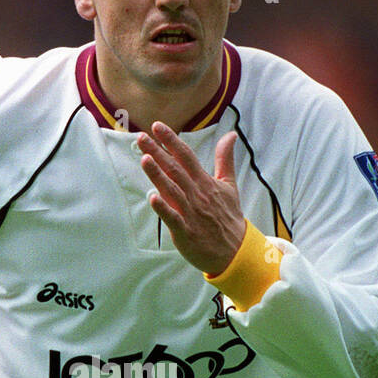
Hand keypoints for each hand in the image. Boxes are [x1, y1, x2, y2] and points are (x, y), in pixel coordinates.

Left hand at [136, 122, 245, 274]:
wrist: (235, 250)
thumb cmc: (228, 217)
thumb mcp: (230, 184)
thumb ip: (225, 159)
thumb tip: (230, 135)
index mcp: (205, 182)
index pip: (186, 156)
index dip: (171, 140)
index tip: (157, 127)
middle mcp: (196, 194)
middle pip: (175, 169)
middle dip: (158, 152)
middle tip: (142, 137)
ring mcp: (191, 212)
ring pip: (172, 190)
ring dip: (158, 174)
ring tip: (144, 158)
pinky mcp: (185, 231)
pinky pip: (173, 218)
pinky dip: (163, 208)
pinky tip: (152, 198)